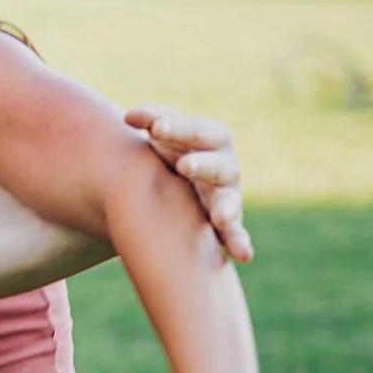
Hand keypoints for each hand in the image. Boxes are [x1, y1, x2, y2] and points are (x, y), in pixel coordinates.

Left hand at [125, 105, 251, 262]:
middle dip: (202, 165)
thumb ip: (150, 119)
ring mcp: (228, 196)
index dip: (180, 128)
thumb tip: (130, 117)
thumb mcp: (162, 132)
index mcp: (213, 139)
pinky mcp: (225, 224)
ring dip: (226, 208)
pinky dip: (239, 243)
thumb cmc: (171, 148)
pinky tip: (242, 255)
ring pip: (230, 201)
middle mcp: (225, 166)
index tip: (155, 129)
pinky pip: (235, 234)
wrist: (176, 180)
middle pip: (218, 165)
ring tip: (220, 218)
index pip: (200, 131)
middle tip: (183, 166)